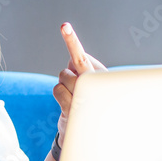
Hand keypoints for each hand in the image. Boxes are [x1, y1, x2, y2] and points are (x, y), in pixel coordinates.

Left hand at [53, 22, 105, 148]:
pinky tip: (68, 104)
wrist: (90, 133)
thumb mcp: (89, 83)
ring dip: (64, 83)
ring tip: (74, 96)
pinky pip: (58, 89)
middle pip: (76, 62)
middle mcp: (98, 84)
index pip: (82, 56)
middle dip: (70, 54)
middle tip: (67, 37)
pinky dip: (59, 93)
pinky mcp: (75, 108)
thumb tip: (71, 66)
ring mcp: (87, 96)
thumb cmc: (88, 102)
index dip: (71, 41)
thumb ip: (81, 68)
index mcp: (104, 76)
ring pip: (63, 75)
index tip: (64, 27)